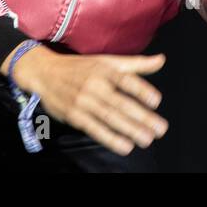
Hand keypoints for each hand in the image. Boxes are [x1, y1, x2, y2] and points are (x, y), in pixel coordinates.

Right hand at [8, 46, 168, 155]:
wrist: (45, 73)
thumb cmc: (81, 67)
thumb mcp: (107, 61)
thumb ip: (135, 64)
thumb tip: (162, 60)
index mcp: (104, 69)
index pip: (126, 80)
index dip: (141, 90)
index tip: (156, 101)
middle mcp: (94, 85)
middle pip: (120, 103)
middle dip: (142, 117)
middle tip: (160, 129)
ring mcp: (83, 101)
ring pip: (109, 117)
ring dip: (129, 130)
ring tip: (147, 139)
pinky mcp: (75, 116)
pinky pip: (94, 129)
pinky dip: (110, 138)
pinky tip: (125, 146)